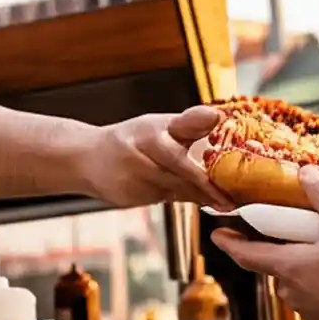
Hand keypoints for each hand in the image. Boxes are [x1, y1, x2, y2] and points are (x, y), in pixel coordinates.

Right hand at [83, 106, 233, 209]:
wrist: (86, 158)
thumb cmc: (131, 140)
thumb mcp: (157, 125)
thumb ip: (188, 124)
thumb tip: (217, 116)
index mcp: (150, 132)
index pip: (183, 145)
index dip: (205, 157)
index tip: (229, 169)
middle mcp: (139, 154)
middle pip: (181, 174)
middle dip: (208, 188)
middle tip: (232, 200)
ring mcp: (131, 178)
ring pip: (174, 190)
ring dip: (200, 197)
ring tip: (224, 203)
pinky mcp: (127, 197)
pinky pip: (162, 199)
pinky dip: (182, 200)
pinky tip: (200, 202)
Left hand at [210, 166, 318, 319]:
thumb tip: (306, 174)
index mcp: (289, 267)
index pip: (246, 255)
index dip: (230, 242)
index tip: (218, 234)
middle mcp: (292, 293)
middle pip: (276, 265)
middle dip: (283, 247)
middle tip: (297, 227)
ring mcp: (311, 312)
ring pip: (300, 282)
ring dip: (308, 265)